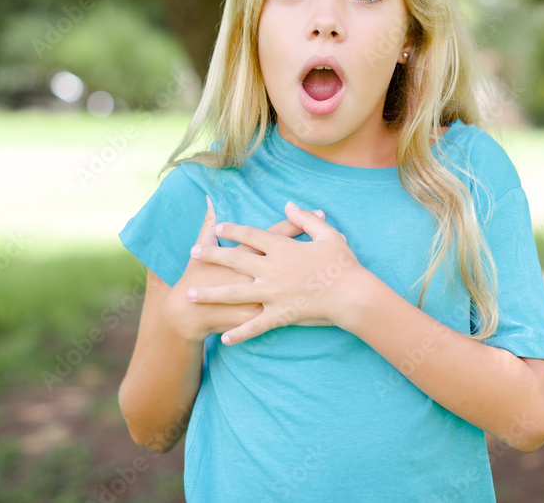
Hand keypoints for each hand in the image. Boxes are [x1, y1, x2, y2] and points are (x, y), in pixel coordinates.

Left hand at [187, 201, 364, 344]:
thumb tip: (288, 204)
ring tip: (191, 295)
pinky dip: (240, 333)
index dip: (232, 231)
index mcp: (282, 248)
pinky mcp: (280, 314)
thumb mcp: (327, 234)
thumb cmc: (342, 263)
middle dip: (211, 256)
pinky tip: (224, 339)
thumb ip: (305, 218)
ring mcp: (273, 294)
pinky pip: (255, 326)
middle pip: (234, 260)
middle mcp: (272, 269)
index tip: (217, 228)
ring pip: (235, 293)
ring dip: (211, 294)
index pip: (250, 236)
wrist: (352, 294)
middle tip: (192, 254)